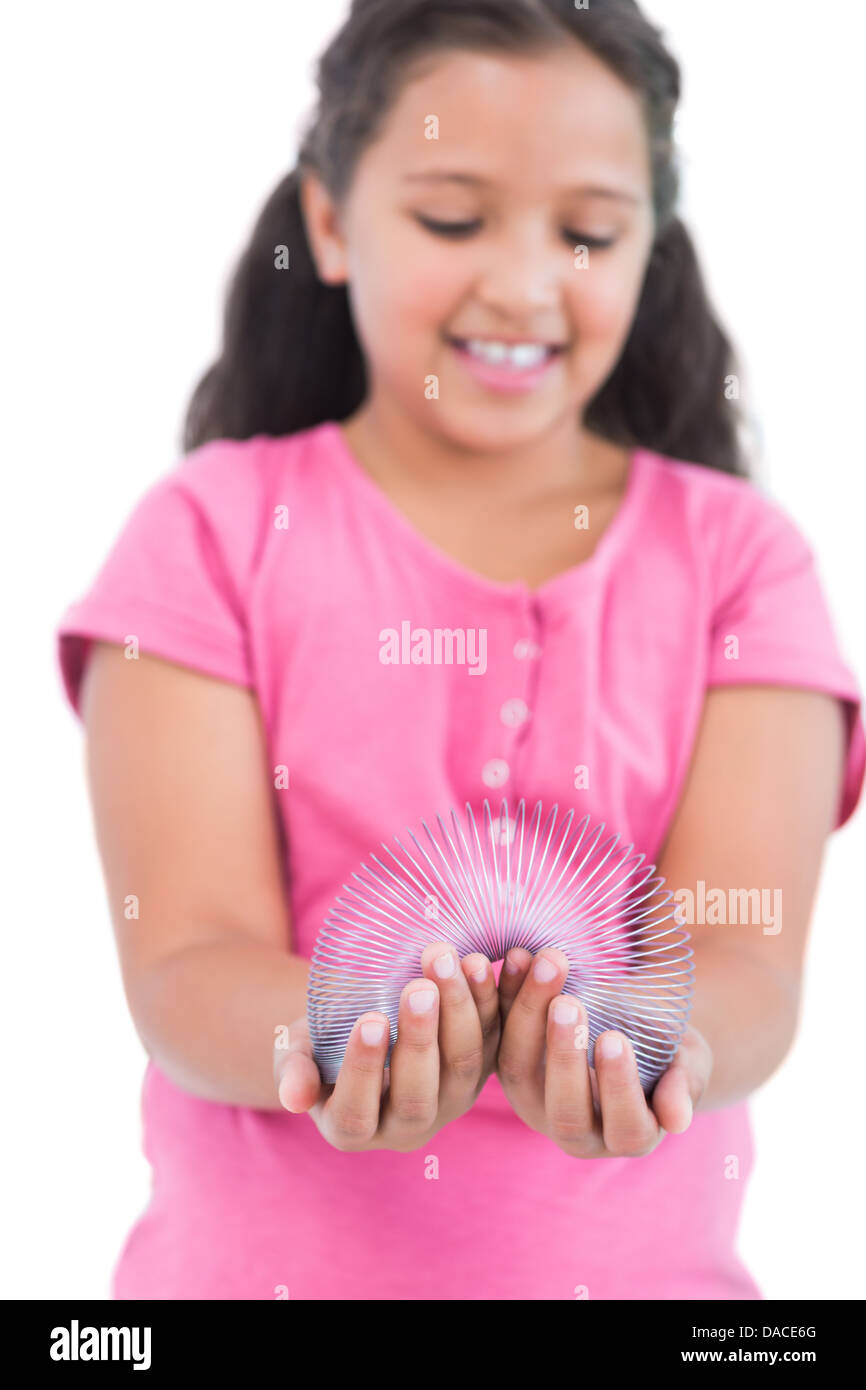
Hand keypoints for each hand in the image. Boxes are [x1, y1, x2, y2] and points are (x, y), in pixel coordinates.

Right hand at [274, 942, 499, 1151]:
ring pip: (463, 1067)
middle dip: (419, 1039)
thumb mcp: (296, 1050)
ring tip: (448, 963)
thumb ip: (293, 1070)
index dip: (364, 1068)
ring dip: (460, 1013)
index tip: (370, 1019)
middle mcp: (406, 1127)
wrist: (364, 1019)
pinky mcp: (480, 1070)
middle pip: (418, 1095)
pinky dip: (490, 1001)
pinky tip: (479, 961)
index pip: (357, 1111)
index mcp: (353, 1129)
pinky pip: (492, 1040)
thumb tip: (292, 1097)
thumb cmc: (320, 1039)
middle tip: (418, 988)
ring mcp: (449, 1102)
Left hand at [495, 947, 711, 1156]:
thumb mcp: (688, 1063)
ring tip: (546, 967)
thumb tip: (677, 1119)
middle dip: (564, 1054)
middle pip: (564, 1108)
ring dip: (526, 1016)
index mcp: (628, 1136)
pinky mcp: (508, 1066)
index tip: (615, 1037)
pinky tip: (516, 955)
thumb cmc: (670, 1048)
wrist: (635, 1023)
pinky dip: (503, 994)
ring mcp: (534, 1102)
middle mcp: (577, 1132)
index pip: (624, 1125)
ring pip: (519, 1070)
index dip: (618, 1085)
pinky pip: (496, 1035)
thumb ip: (683, 1086)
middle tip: (569, 1004)